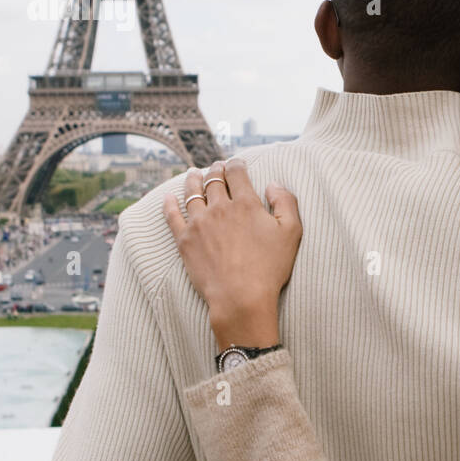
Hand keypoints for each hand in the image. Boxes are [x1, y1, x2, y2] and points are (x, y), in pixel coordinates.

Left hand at [163, 158, 301, 349]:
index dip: (237, 164)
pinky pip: (172, 217)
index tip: (237, 163)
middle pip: (214, 180)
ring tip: (193, 174)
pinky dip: (169, 205)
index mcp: (246, 204)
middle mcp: (220, 208)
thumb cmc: (270, 267)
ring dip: (193, 180)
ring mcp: (199, 224)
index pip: (238, 174)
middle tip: (217, 166)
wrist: (240, 297)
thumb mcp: (292, 232)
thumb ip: (286, 202)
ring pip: (192, 193)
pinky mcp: (184, 241)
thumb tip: (273, 183)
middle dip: (216, 169)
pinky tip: (168, 198)